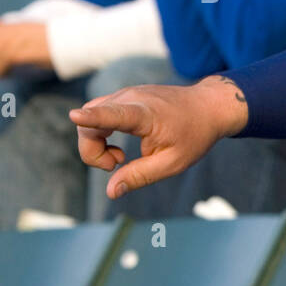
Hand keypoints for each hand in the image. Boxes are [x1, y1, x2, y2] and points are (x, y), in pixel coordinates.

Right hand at [68, 75, 248, 198]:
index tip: (75, 116)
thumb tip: (111, 191)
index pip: (113, 114)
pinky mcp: (124, 97)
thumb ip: (140, 176)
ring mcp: (126, 94)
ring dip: (96, 143)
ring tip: (121, 158)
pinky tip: (121, 148)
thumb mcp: (173, 163)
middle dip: (93, 151)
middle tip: (117, 165)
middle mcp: (131, 98)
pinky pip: (99, 113)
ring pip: (91, 117)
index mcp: (146, 114)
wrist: (209, 107)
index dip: (93, 118)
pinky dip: (101, 133)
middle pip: (90, 123)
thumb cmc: (194, 135)